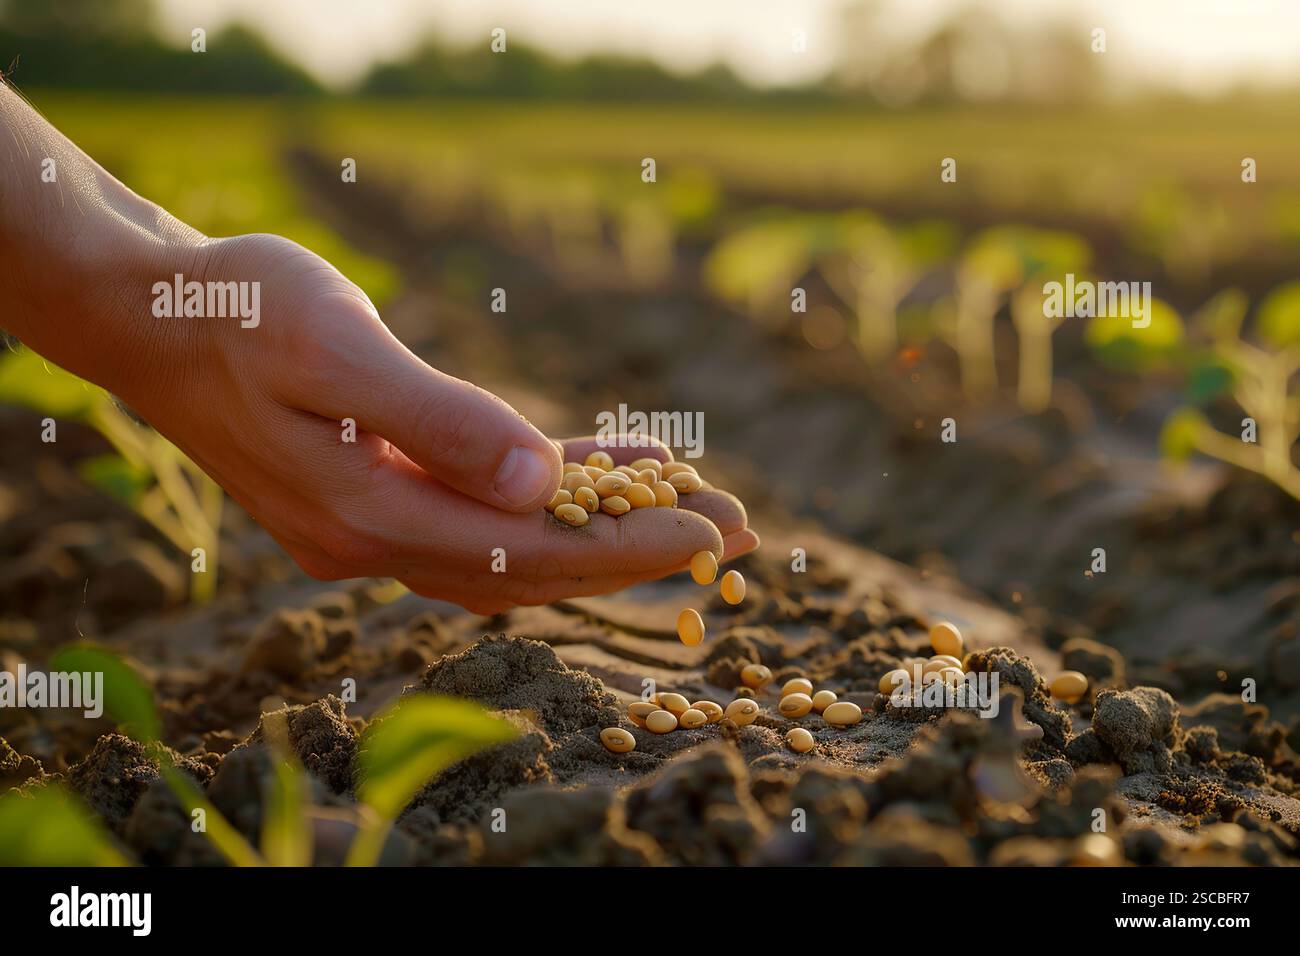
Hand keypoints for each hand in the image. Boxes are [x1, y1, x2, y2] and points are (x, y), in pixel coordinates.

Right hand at [116, 233, 757, 612]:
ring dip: (601, 531)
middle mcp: (372, 538)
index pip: (527, 548)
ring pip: (510, 547)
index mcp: (367, 510)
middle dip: (636, 550)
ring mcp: (371, 525)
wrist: (154, 318)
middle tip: (736, 529)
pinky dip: (541, 497)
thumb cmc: (241, 312)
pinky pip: (476, 515)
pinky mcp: (372, 498)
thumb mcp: (335, 348)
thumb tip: (541, 485)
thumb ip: (438, 420)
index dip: (626, 544)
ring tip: (689, 503)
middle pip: (530, 563)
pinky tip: (596, 467)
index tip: (713, 534)